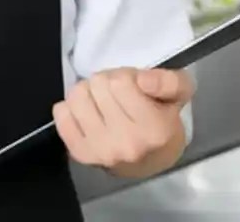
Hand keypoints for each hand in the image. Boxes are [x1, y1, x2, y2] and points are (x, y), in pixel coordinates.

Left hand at [54, 68, 193, 177]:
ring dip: (88, 93)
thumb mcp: (178, 97)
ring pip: (77, 96)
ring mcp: (100, 151)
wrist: (150, 162)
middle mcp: (126, 143)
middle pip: (97, 84)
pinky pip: (61, 113)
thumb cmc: (162, 121)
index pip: (121, 81)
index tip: (135, 88)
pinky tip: (88, 115)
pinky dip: (71, 108)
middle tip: (119, 96)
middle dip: (107, 83)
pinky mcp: (80, 153)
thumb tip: (143, 79)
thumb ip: (170, 82)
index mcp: (154, 129)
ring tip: (102, 103)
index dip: (127, 76)